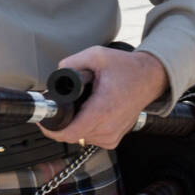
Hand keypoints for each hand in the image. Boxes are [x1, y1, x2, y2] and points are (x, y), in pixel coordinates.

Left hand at [39, 47, 168, 150]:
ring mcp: (113, 135)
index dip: (51, 129)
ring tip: (85, 104)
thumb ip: (73, 62)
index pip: (69, 133)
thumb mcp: (97, 55)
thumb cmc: (127, 68)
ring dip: (76, 124)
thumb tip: (58, 72)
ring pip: (80, 137)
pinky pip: (91, 138)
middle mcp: (108, 127)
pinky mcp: (114, 138)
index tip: (44, 121)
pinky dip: (87, 127)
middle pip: (71, 135)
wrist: (150, 78)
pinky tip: (93, 113)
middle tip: (67, 102)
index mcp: (102, 110)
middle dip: (64, 120)